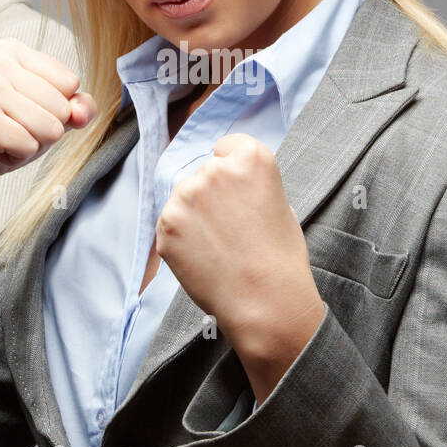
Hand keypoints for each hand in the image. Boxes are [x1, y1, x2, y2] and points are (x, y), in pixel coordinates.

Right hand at [0, 39, 95, 234]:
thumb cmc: (3, 133)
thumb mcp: (46, 114)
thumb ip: (76, 107)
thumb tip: (82, 112)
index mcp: (11, 50)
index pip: (70, 82)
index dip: (56, 108)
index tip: (22, 111)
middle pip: (62, 106)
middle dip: (44, 130)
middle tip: (11, 128)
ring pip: (50, 128)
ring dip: (32, 144)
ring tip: (5, 138)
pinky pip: (30, 146)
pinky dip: (17, 156)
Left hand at [155, 133, 322, 390]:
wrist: (266, 300)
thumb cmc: (280, 256)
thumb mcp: (279, 203)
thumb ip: (248, 185)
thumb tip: (227, 187)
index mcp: (251, 157)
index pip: (227, 146)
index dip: (232, 171)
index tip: (238, 193)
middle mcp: (214, 169)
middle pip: (204, 173)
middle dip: (212, 195)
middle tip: (231, 229)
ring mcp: (186, 195)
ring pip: (184, 198)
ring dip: (194, 216)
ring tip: (219, 247)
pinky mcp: (166, 223)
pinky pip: (171, 223)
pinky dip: (181, 238)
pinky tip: (204, 257)